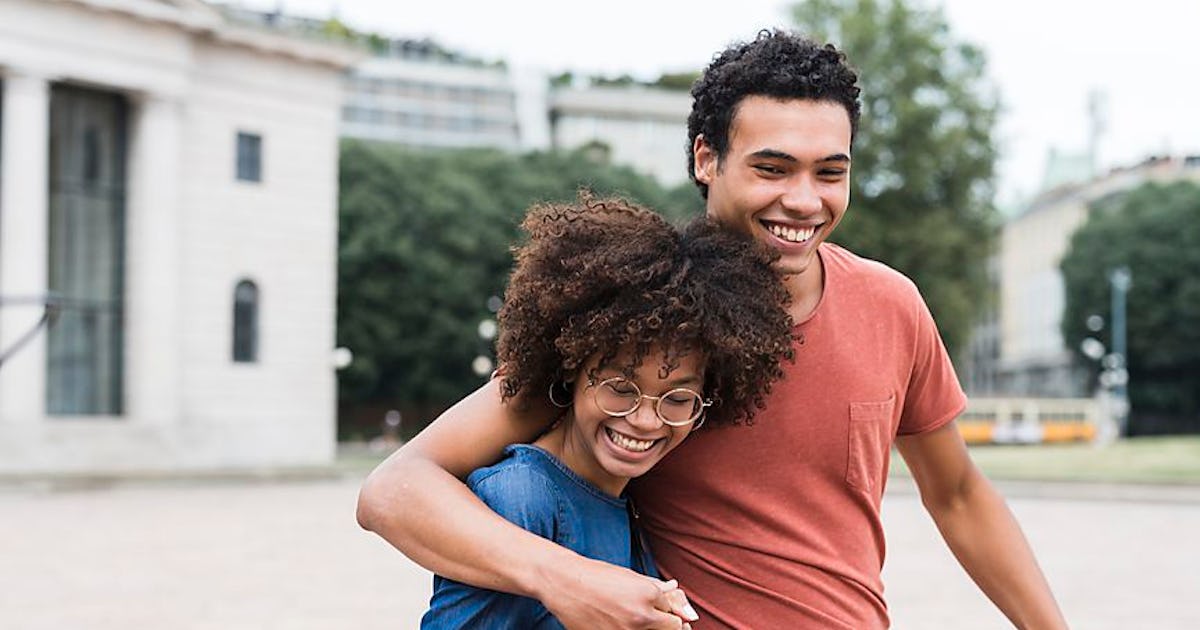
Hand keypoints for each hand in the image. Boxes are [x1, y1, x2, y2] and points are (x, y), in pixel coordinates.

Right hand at [538, 556, 698, 628]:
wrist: (564, 584)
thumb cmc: (596, 575)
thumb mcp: (631, 576)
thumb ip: (658, 589)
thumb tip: (679, 594)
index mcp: (648, 596)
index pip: (674, 612)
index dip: (667, 609)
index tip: (660, 606)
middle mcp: (640, 617)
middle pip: (672, 629)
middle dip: (667, 623)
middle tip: (656, 617)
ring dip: (649, 627)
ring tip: (630, 615)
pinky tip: (617, 622)